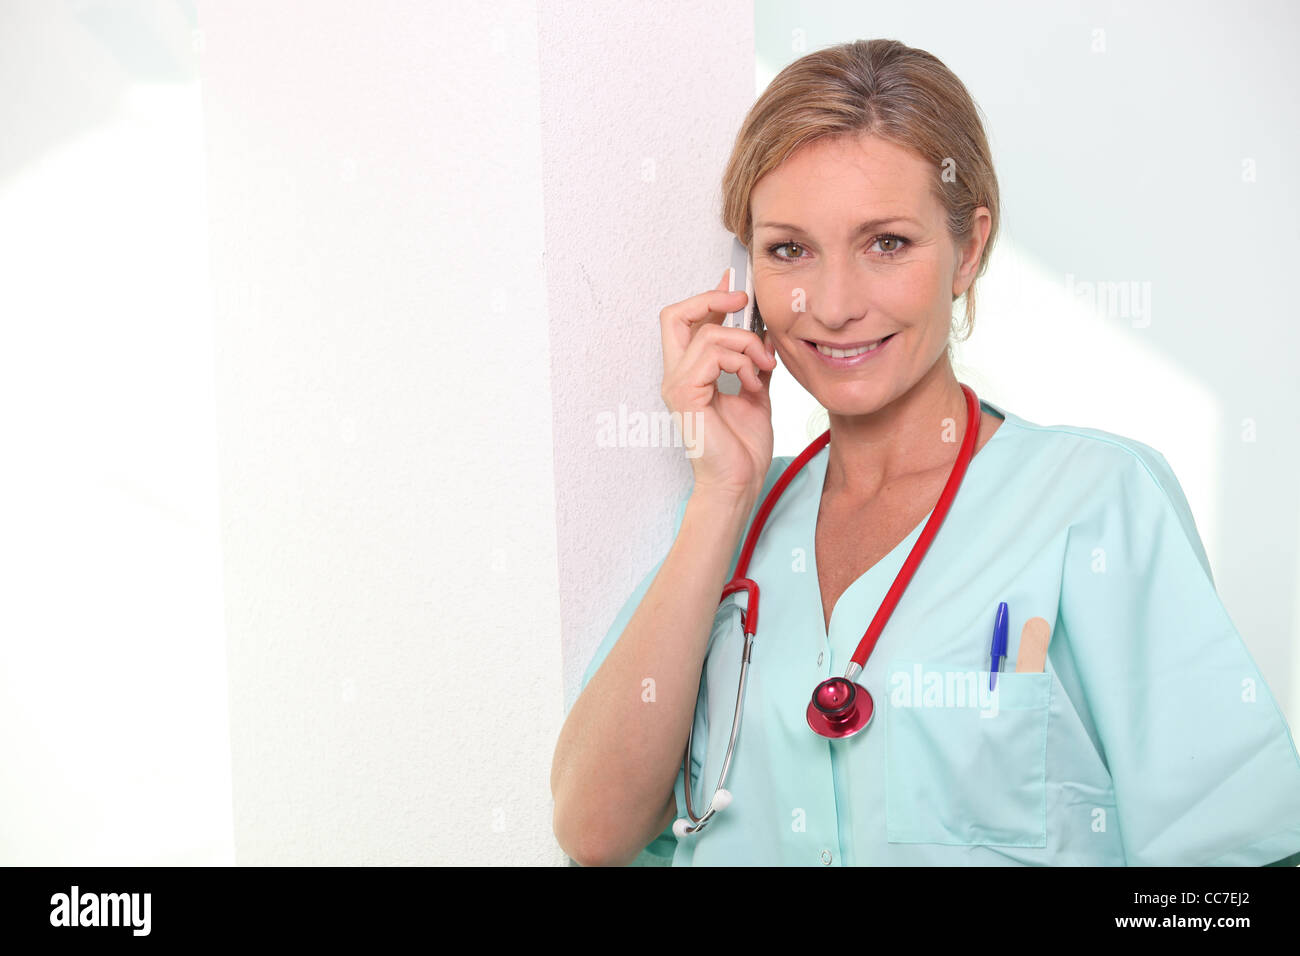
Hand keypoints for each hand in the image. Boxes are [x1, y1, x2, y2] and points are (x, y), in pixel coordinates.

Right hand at [659, 267, 776, 500]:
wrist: (738, 482)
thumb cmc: (742, 447)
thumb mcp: (754, 391)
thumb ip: (751, 361)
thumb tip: (760, 332)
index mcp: (690, 373)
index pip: (687, 321)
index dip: (709, 296)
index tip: (736, 284)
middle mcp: (676, 376)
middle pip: (674, 315)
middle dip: (711, 298)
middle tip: (742, 301)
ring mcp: (677, 385)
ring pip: (708, 334)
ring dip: (745, 345)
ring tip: (762, 368)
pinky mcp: (686, 395)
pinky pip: (712, 355)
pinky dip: (740, 362)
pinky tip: (752, 383)